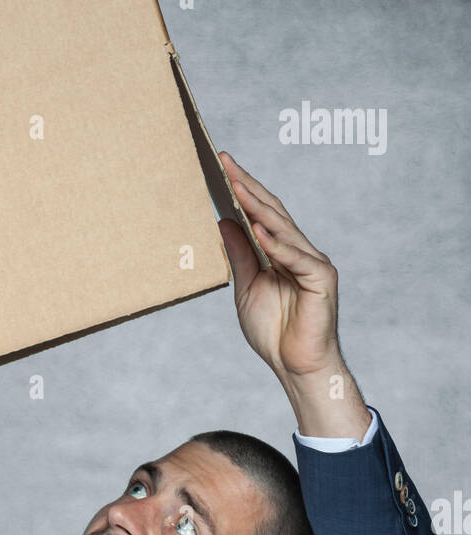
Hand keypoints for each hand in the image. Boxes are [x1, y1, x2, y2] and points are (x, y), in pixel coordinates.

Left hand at [217, 151, 340, 378]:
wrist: (295, 366)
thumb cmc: (274, 333)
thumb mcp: (247, 289)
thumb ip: (240, 255)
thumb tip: (224, 221)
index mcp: (282, 252)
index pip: (261, 213)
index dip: (242, 190)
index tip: (220, 167)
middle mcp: (299, 251)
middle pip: (271, 212)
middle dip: (247, 186)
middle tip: (223, 161)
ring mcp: (312, 262)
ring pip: (282, 229)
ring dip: (258, 206)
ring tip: (235, 185)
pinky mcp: (321, 278)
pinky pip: (296, 257)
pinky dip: (277, 244)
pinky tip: (258, 229)